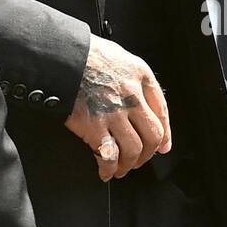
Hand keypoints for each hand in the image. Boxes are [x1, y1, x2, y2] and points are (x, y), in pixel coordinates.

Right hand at [64, 36, 170, 180]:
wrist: (60, 58)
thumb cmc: (84, 55)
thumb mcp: (118, 55)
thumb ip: (132, 76)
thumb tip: (141, 99)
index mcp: (140, 76)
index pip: (162, 110)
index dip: (166, 133)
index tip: (163, 145)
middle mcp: (132, 96)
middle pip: (152, 135)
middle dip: (148, 153)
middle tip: (140, 160)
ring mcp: (114, 113)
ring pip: (134, 149)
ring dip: (129, 164)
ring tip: (122, 168)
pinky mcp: (94, 126)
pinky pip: (109, 155)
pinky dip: (109, 168)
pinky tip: (106, 171)